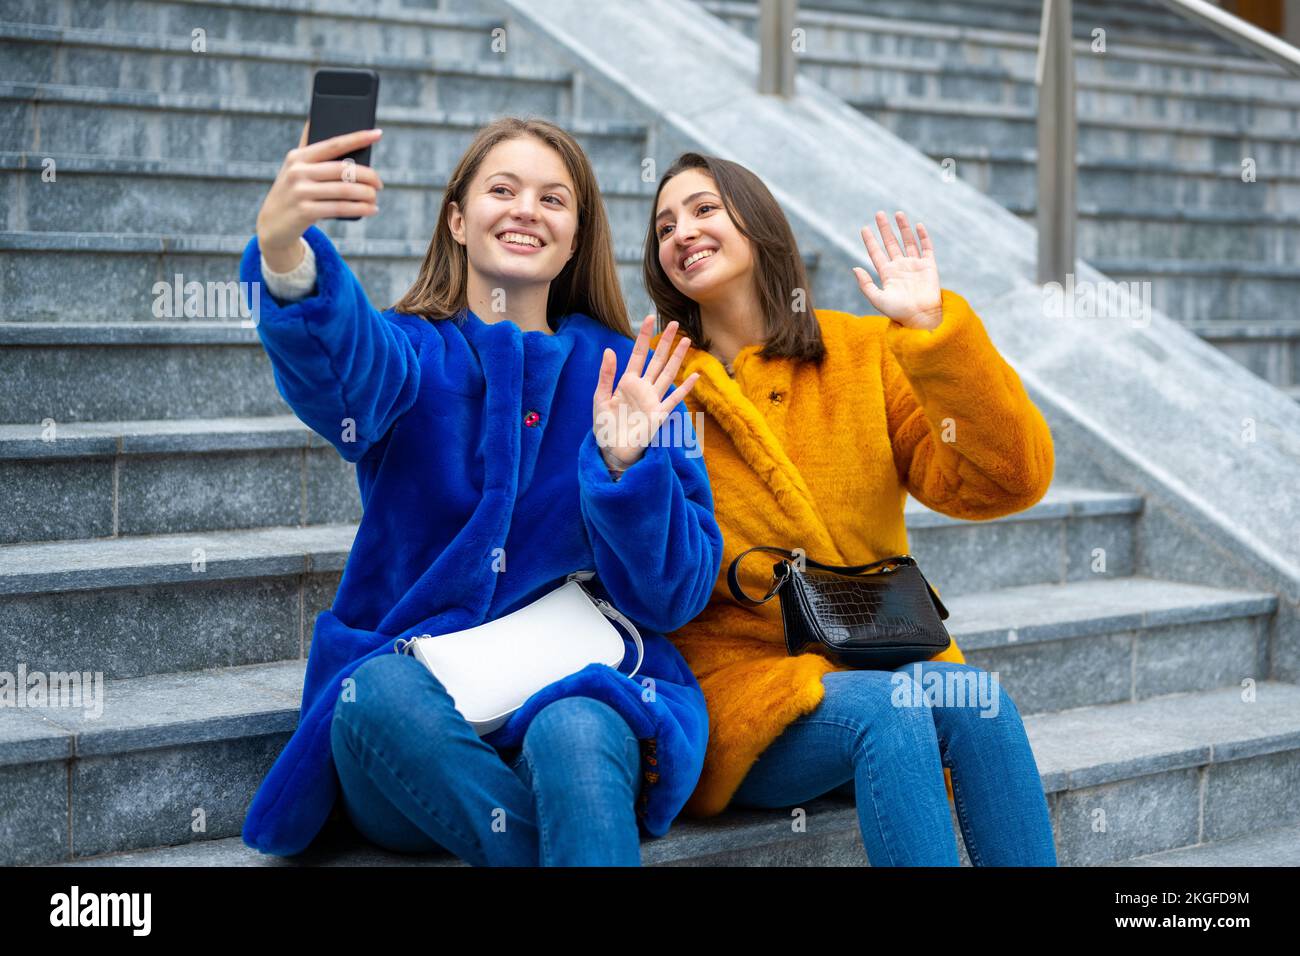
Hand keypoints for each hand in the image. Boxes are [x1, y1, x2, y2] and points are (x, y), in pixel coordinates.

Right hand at [255, 122, 385, 266]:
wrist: (271, 224)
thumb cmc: (293, 192)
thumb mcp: (296, 170)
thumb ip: (313, 153)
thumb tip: (333, 130)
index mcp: (298, 156)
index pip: (334, 144)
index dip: (357, 138)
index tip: (378, 134)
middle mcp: (297, 171)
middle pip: (344, 170)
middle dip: (368, 176)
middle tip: (379, 183)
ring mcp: (300, 192)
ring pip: (345, 190)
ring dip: (367, 195)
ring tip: (375, 198)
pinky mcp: (305, 212)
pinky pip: (341, 208)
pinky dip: (360, 209)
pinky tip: (371, 209)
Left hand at [592, 314, 699, 469]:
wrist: (612, 450)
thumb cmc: (604, 426)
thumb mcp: (600, 398)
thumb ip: (606, 375)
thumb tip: (609, 350)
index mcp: (627, 382)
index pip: (638, 354)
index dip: (644, 336)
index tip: (650, 318)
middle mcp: (643, 388)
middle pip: (657, 359)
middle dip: (666, 342)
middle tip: (675, 323)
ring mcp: (653, 400)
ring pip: (668, 374)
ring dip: (677, 358)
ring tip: (687, 341)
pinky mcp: (659, 415)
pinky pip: (674, 399)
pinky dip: (684, 388)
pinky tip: (694, 376)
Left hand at [852, 211, 942, 329]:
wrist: (920, 318)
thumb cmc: (898, 312)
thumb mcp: (877, 299)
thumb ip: (865, 284)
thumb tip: (854, 268)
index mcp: (887, 274)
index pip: (876, 253)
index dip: (870, 241)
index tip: (864, 228)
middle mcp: (900, 267)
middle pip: (891, 243)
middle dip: (885, 229)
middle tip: (878, 214)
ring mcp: (915, 265)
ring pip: (908, 242)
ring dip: (903, 228)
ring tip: (897, 213)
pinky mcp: (929, 266)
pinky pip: (926, 248)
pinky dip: (922, 237)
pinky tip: (917, 226)